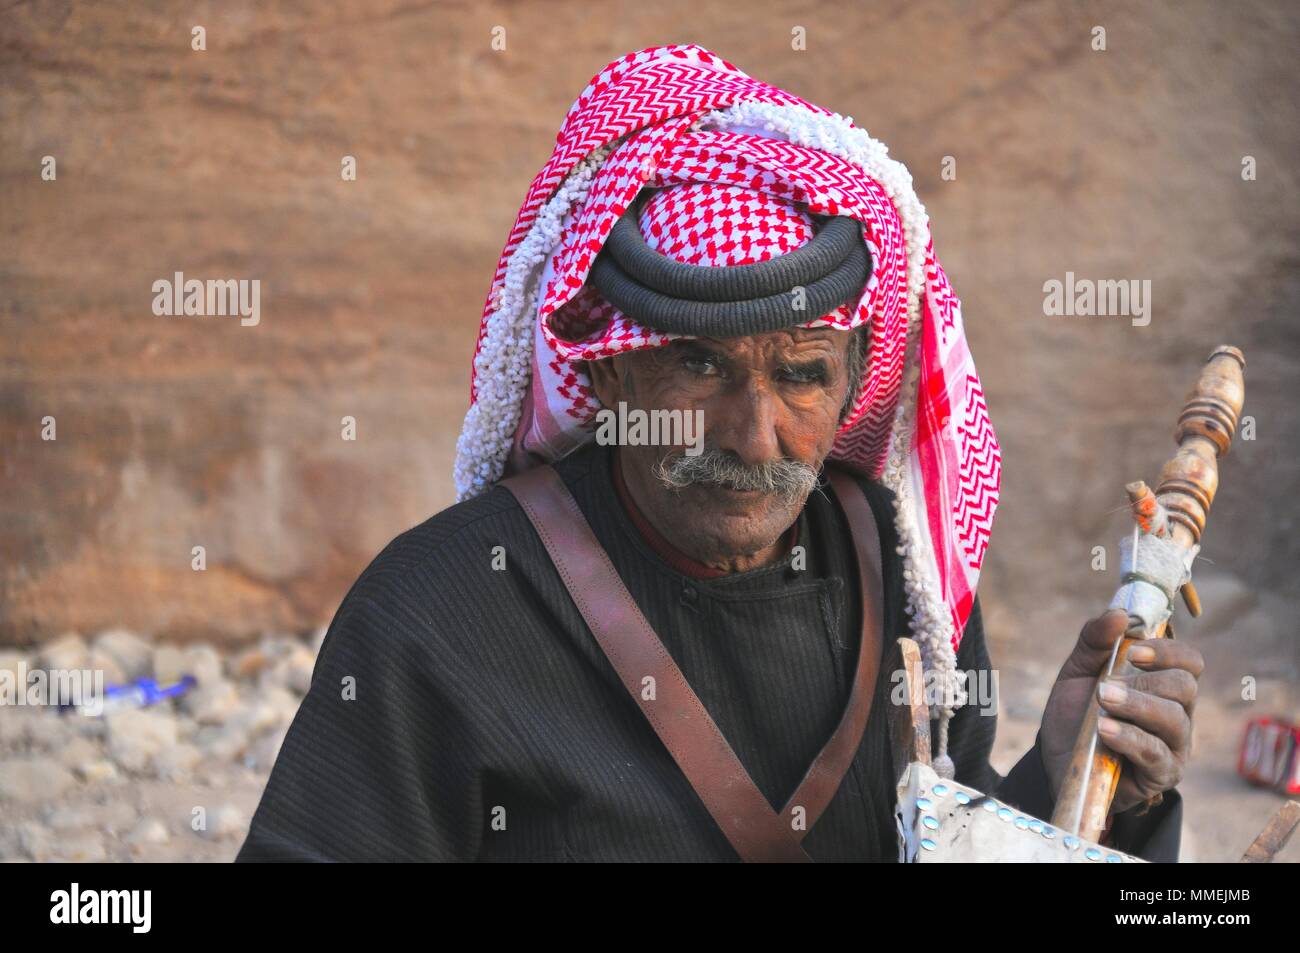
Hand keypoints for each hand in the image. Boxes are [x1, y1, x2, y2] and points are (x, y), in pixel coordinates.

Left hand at [1038, 608, 1202, 814]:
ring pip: (1174, 719)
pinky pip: (1156, 753)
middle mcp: (1177, 712)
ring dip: (1137, 706)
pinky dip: (1129, 736)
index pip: (1189, 661)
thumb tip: (1119, 613)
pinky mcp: (1162, 773)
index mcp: (1162, 684)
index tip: (1134, 651)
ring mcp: (1173, 745)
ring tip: (1103, 702)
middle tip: (1105, 686)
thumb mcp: (1077, 672)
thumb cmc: (1076, 714)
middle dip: (1145, 682)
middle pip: (1185, 687)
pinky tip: (1104, 729)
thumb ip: (1095, 641)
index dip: (1168, 652)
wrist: (1056, 759)